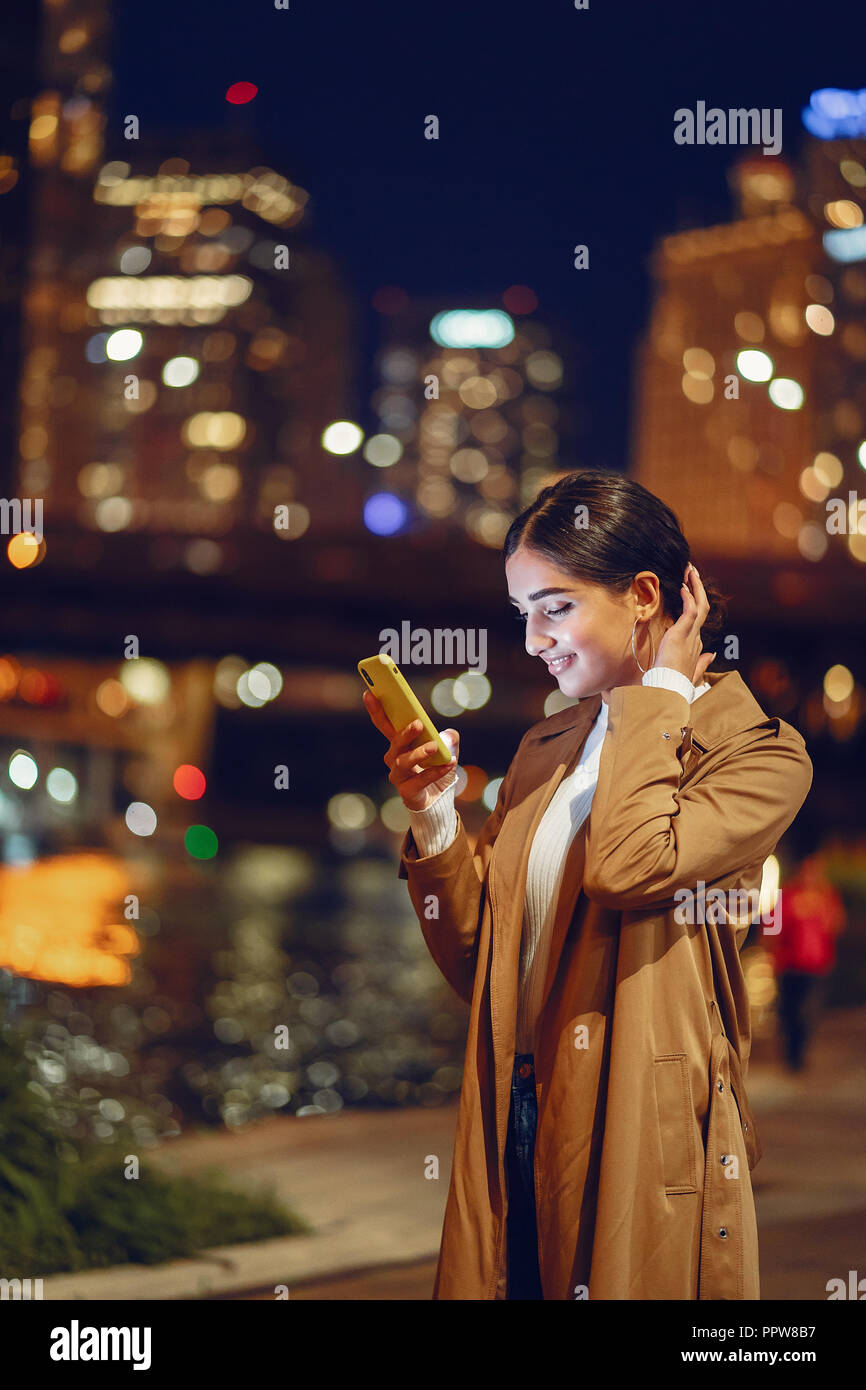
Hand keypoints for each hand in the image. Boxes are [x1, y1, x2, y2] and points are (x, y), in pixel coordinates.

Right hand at [361, 689, 458, 810]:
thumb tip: (449, 734)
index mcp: (399, 743)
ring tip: (435, 747)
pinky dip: (435, 771)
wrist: (438, 799)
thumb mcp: (446, 750)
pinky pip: (420, 780)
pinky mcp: (406, 791)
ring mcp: (398, 776)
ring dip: (419, 753)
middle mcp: (394, 758)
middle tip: (418, 724)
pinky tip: (449, 764)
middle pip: (395, 743)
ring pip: (404, 762)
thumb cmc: (436, 769)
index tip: (370, 693)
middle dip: (405, 733)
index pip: (384, 724)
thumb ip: (448, 739)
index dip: (376, 709)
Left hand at [652, 563, 715, 685]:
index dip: (695, 601)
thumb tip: (713, 655)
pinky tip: (684, 587)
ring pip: (700, 605)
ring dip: (695, 586)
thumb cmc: (673, 683)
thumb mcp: (689, 671)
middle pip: (703, 607)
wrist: (669, 690)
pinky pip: (690, 611)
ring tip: (690, 570)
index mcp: (696, 645)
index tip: (688, 588)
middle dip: (698, 588)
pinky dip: (689, 598)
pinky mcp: (682, 634)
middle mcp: (696, 638)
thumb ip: (702, 662)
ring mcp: (691, 635)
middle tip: (692, 571)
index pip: (698, 618)